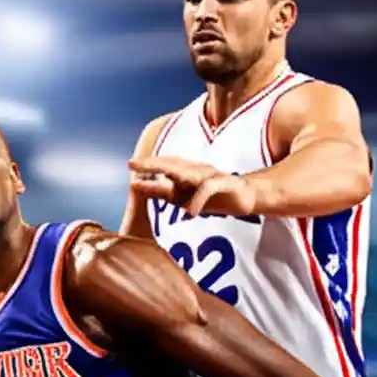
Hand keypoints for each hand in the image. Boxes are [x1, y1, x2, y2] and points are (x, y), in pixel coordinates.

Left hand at [128, 156, 261, 216]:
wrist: (248, 196)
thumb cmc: (212, 195)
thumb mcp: (182, 196)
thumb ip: (160, 191)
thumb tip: (134, 186)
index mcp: (185, 172)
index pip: (163, 166)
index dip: (147, 165)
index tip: (129, 164)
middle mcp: (196, 170)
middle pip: (171, 164)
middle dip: (152, 164)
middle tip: (133, 164)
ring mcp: (210, 175)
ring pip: (189, 172)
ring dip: (172, 175)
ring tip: (156, 181)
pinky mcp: (225, 183)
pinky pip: (209, 189)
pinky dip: (199, 200)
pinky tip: (189, 212)